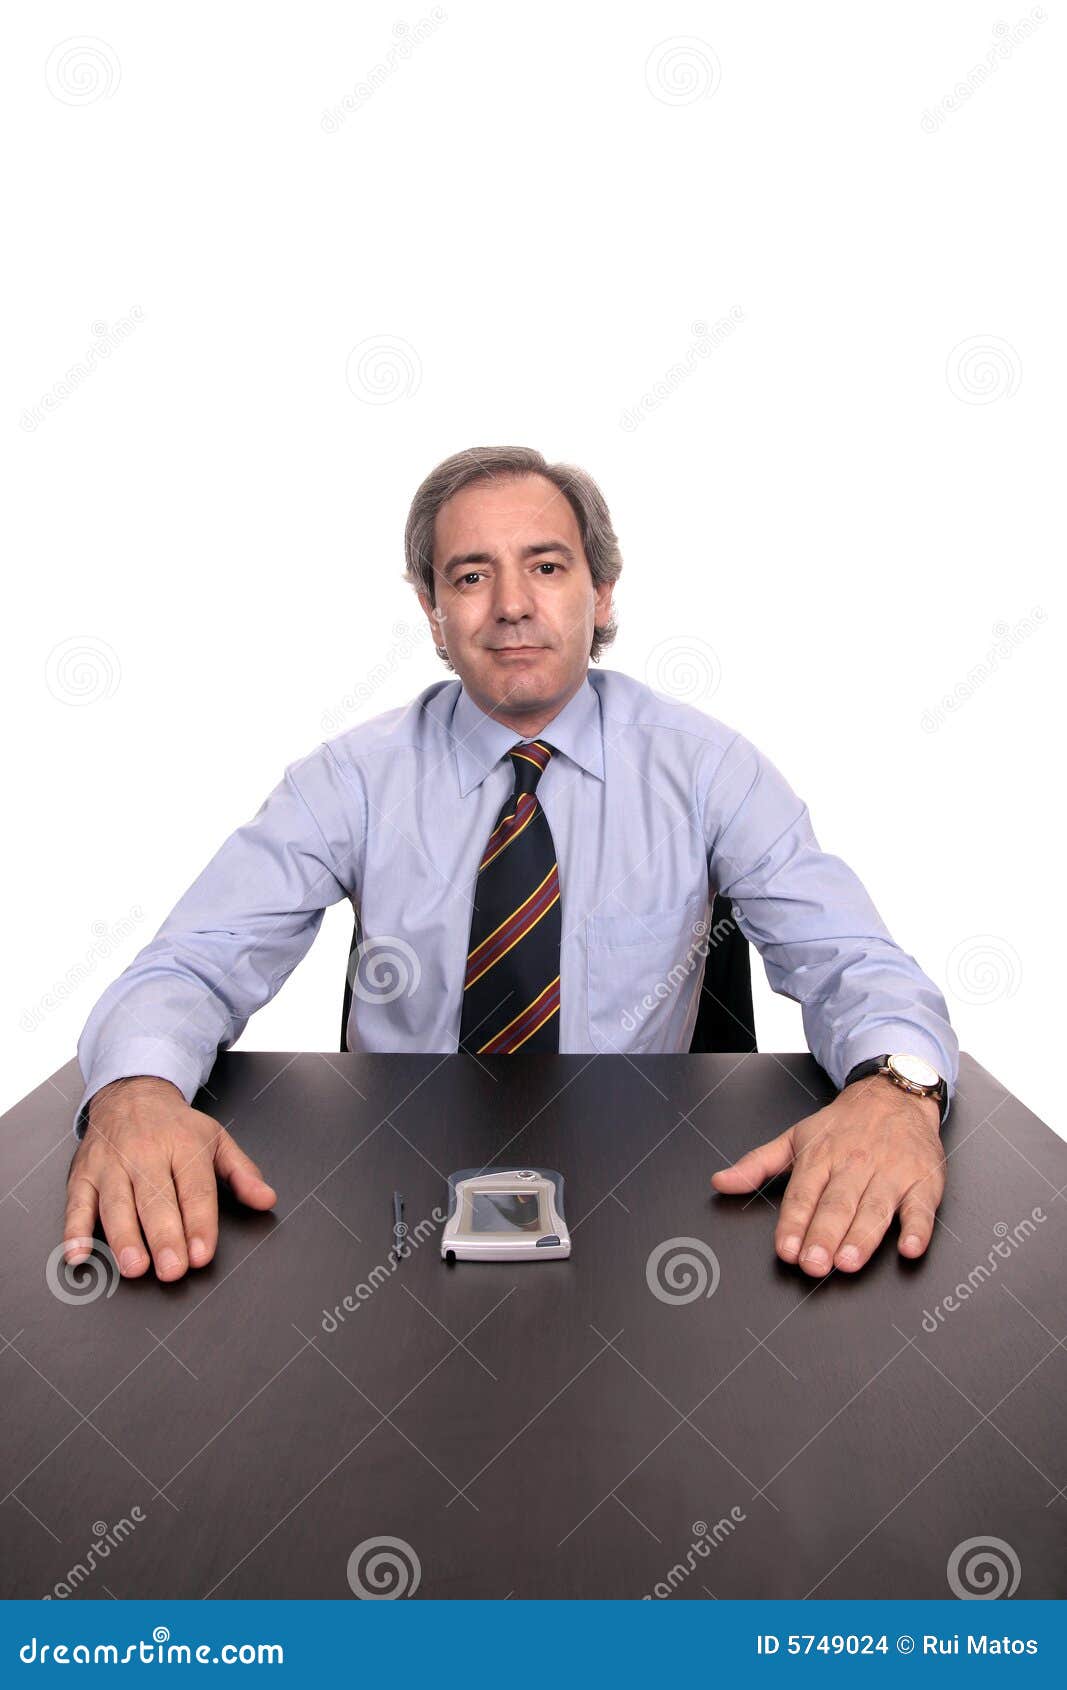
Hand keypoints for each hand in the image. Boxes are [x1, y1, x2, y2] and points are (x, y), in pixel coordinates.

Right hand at [64, 1076, 276, 1281]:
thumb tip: (266, 1199)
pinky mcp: (83, 1174)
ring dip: (124, 1237)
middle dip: (164, 1236)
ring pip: (116, 1203)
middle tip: (172, 1268)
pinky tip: (79, 1255)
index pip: (194, 1188)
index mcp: (183, 1145)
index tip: (202, 1254)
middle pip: (155, 1198)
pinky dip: (74, 1230)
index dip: (199, 1223)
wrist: (132, 1094)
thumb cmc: (176, 1126)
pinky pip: (77, 1203)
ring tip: (134, 1266)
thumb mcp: (217, 1140)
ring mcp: (111, 1164)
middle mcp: (145, 1153)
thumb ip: (242, 1172)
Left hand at [711, 1072, 944, 1276]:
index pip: (803, 1194)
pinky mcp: (923, 1180)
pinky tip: (910, 1247)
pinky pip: (921, 1207)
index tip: (786, 1250)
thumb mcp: (795, 1137)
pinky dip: (918, 1228)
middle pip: (837, 1204)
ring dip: (862, 1236)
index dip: (793, 1223)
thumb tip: (721, 1182)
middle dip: (824, 1235)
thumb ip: (758, 1163)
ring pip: (875, 1208)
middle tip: (814, 1264)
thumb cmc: (843, 1124)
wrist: (893, 1094)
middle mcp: (854, 1164)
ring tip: (848, 1261)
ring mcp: (891, 1173)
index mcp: (821, 1157)